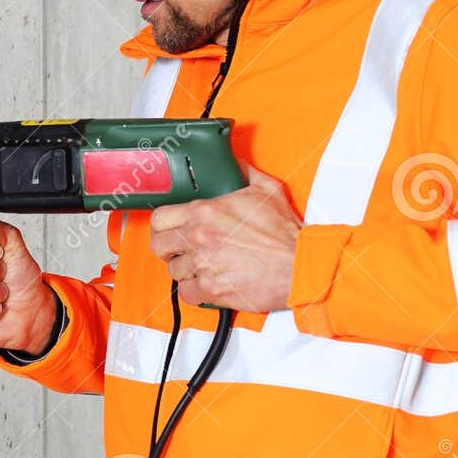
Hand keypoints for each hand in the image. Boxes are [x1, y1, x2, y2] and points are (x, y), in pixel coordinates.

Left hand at [149, 165, 300, 311]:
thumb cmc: (284, 232)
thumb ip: (244, 173)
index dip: (162, 225)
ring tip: (200, 266)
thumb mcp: (266, 190)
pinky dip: (194, 290)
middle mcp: (199, 238)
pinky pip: (186, 293)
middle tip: (180, 249)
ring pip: (173, 271)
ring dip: (185, 270)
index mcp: (205, 212)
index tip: (168, 229)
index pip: (160, 218)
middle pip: (159, 246)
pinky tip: (206, 283)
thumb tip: (235, 164)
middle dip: (168, 248)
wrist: (298, 265)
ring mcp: (203, 265)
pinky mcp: (212, 288)